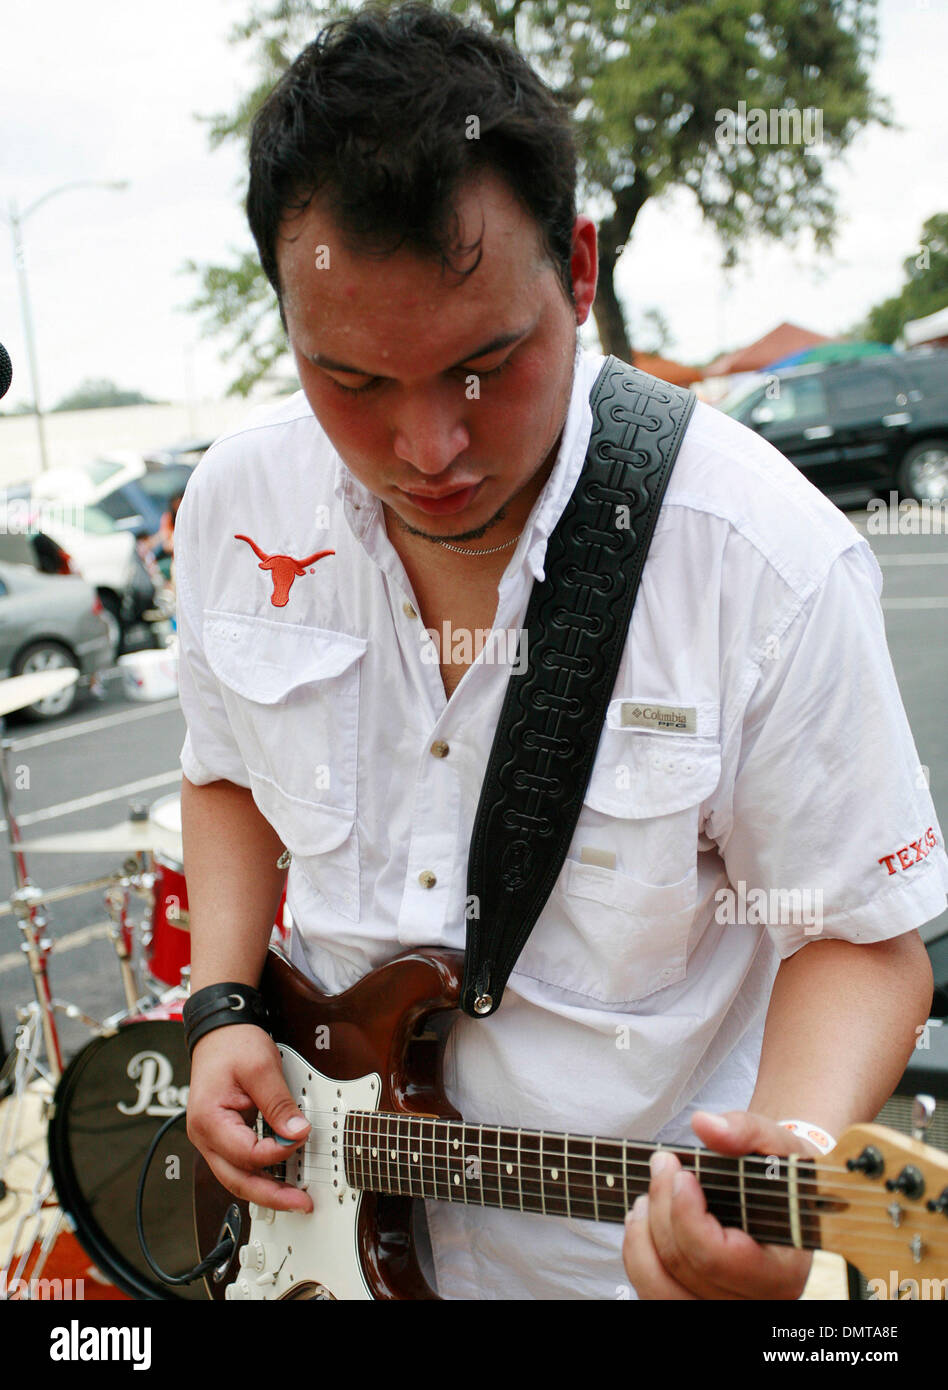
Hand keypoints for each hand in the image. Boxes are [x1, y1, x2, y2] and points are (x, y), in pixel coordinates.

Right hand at [186, 1023, 312, 1212]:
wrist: (219, 1032)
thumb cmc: (233, 1045)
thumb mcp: (261, 1067)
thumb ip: (279, 1103)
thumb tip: (297, 1133)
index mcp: (208, 1119)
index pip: (247, 1153)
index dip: (278, 1151)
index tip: (301, 1137)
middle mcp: (204, 1136)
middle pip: (237, 1179)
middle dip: (271, 1196)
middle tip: (302, 1202)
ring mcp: (212, 1140)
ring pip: (237, 1178)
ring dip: (266, 1190)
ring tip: (295, 1198)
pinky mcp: (223, 1138)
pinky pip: (240, 1164)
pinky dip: (261, 1174)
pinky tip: (280, 1179)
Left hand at [621, 1110, 817, 1298]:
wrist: (788, 1202)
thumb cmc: (782, 1175)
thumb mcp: (777, 1145)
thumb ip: (746, 1131)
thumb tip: (705, 1124)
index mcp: (782, 1272)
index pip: (718, 1257)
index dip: (687, 1214)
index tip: (681, 1173)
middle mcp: (755, 1301)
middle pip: (684, 1266)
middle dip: (661, 1208)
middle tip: (661, 1164)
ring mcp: (726, 1307)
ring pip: (661, 1290)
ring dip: (641, 1239)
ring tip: (645, 1198)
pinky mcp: (700, 1303)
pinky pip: (655, 1295)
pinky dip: (639, 1258)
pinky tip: (642, 1222)